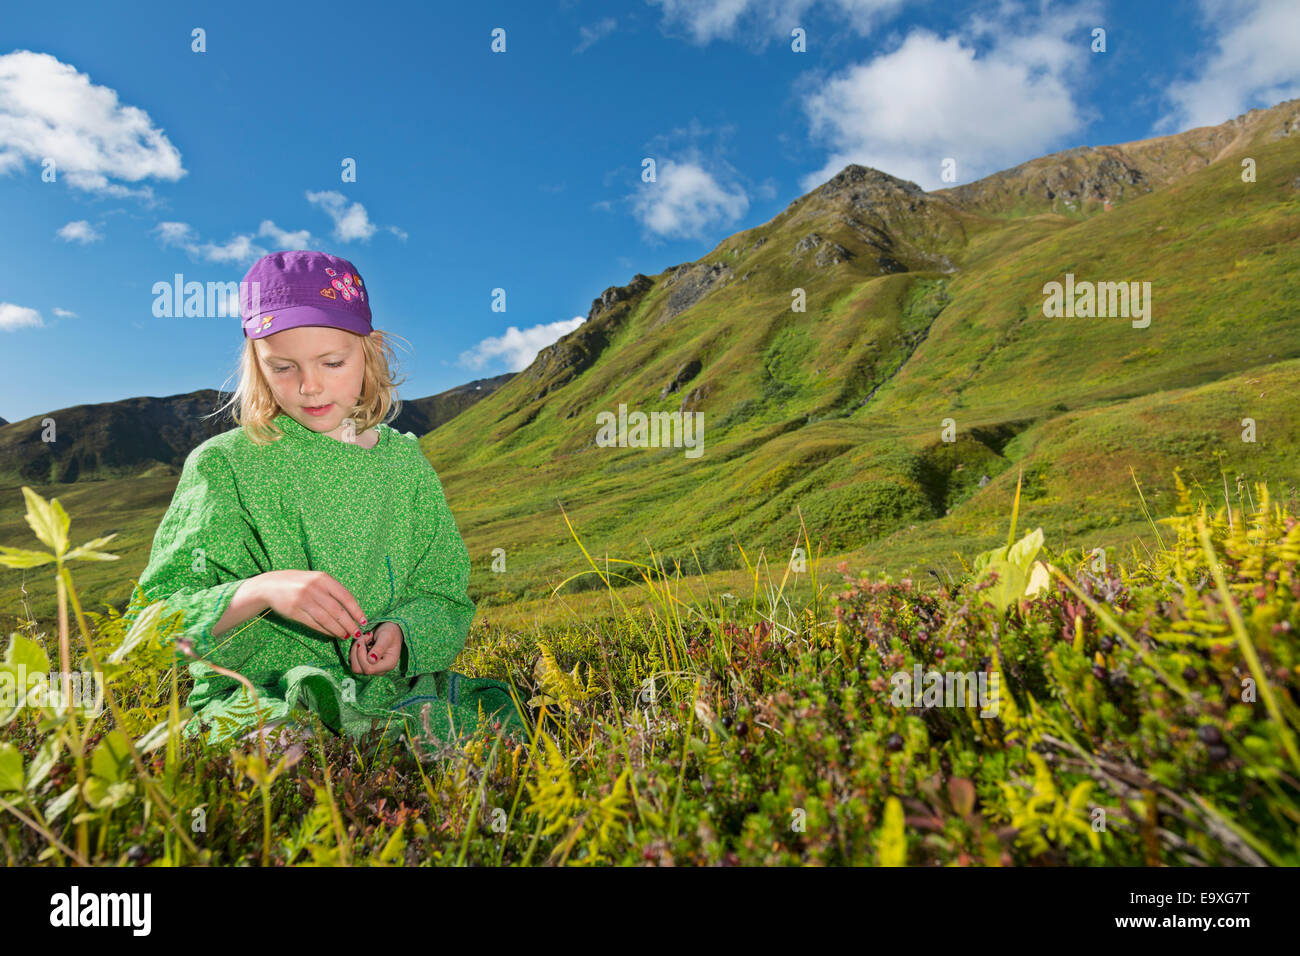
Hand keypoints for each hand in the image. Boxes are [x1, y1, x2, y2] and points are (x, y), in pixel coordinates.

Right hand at [253, 570, 367, 640]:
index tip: (364, 621)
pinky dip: (324, 630)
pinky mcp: (293, 611)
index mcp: (323, 578)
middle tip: (357, 634)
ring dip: (338, 630)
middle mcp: (314, 588)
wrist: (270, 585)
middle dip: (349, 624)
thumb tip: (351, 611)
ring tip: (346, 636)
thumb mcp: (316, 580)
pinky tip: (331, 634)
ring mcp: (303, 599)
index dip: (356, 610)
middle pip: (337, 610)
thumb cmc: (299, 583)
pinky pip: (313, 623)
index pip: (345, 596)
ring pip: (326, 619)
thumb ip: (331, 591)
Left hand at [350, 621, 402, 675]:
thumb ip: (380, 648)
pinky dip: (354, 651)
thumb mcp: (386, 637)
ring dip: (355, 651)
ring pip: (355, 667)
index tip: (365, 638)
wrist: (390, 631)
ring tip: (362, 640)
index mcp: (388, 665)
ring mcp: (372, 669)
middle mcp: (380, 670)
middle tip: (363, 637)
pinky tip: (362, 643)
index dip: (362, 655)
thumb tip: (371, 661)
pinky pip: (353, 662)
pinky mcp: (365, 665)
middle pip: (359, 669)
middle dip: (357, 652)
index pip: (369, 669)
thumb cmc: (390, 632)